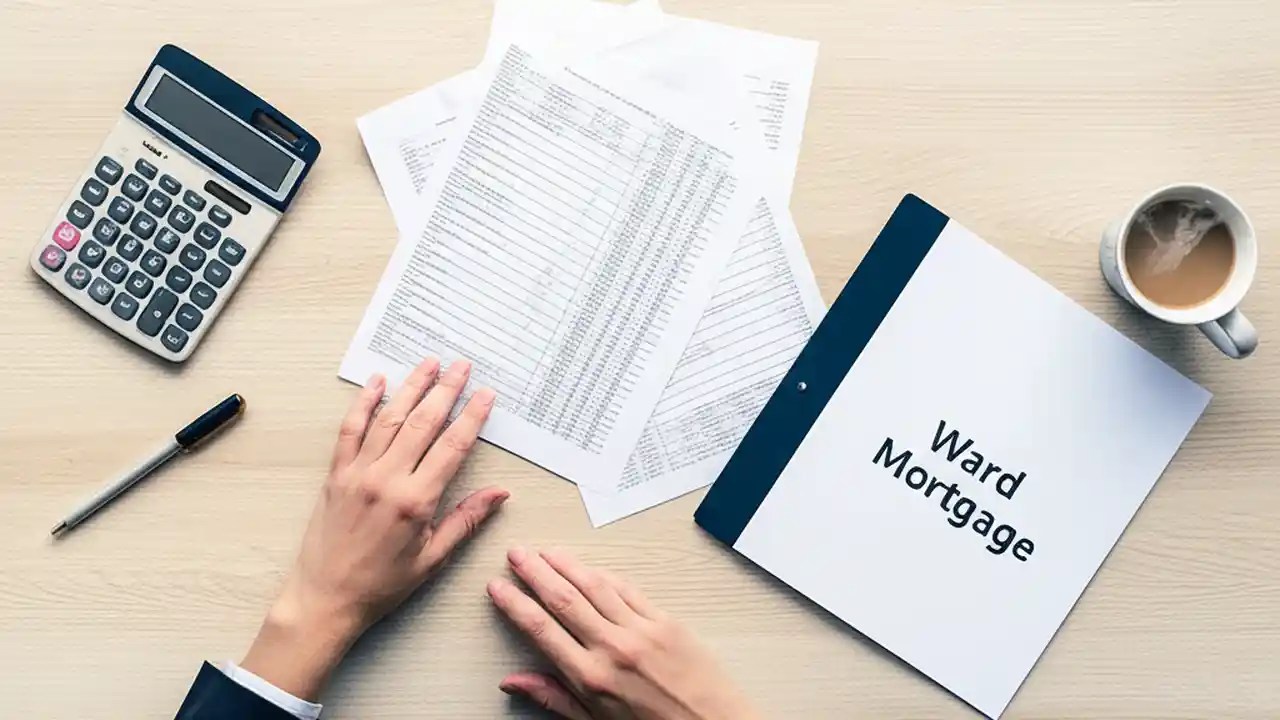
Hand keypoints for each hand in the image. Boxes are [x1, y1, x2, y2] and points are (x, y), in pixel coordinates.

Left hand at [241, 357, 506, 699]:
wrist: (325, 598)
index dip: (472, 417)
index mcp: (416, 501)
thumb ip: (466, 520)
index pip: (452, 447)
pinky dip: (364, 403)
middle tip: (462, 365)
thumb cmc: (381, 585)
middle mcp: (387, 479)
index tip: (485, 395)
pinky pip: (350, 430)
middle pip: (423, 423)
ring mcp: (358, 473)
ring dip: (411, 387)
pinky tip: (377, 382)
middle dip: (446, 390)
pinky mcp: (337, 474)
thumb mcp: (433, 558)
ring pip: (389, 419)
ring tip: (429, 363)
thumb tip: (499, 494)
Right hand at [488, 549, 759, 719]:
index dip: (515, 604)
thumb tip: (513, 682)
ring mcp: (642, 631)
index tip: (498, 587)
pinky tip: (591, 568)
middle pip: (564, 599)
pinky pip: (629, 590)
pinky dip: (605, 576)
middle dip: (535, 573)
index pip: (541, 630)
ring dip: (567, 565)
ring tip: (546, 552)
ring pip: (595, 586)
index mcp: (591, 678)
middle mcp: (613, 648)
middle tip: (516, 554)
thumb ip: (553, 698)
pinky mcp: (667, 622)